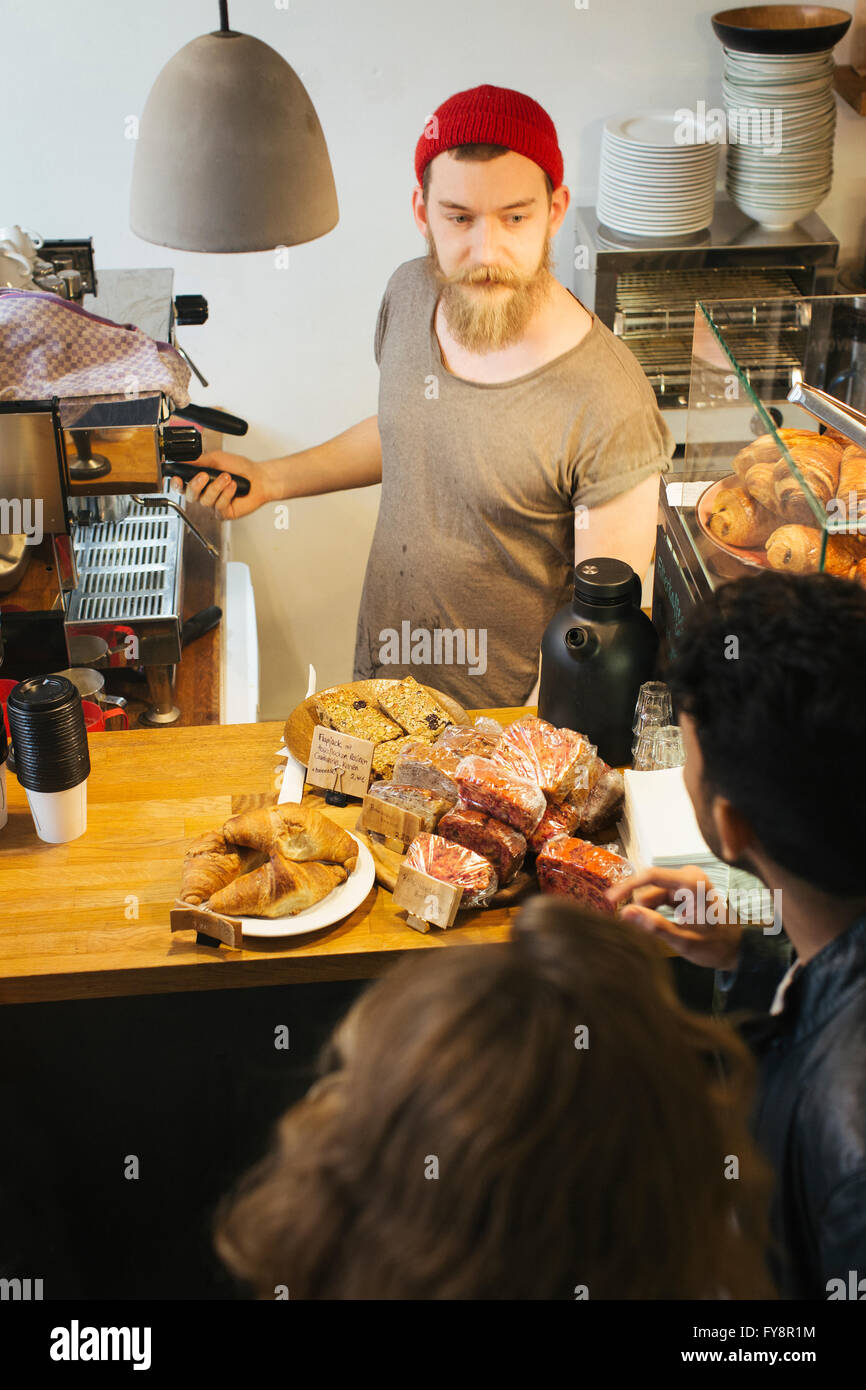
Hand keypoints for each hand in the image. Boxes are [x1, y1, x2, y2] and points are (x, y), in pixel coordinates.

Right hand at [169, 450, 273, 519]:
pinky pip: (219, 506)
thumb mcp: (217, 458)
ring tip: (228, 477)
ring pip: (205, 500)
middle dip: (196, 485)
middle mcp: (205, 494)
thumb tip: (185, 461)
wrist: (259, 477)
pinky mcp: (224, 513)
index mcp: (200, 481)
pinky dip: (226, 494)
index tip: (176, 478)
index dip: (175, 484)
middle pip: (190, 496)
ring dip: (216, 487)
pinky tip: (234, 487)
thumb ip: (199, 460)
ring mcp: (214, 505)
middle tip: (205, 475)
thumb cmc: (240, 468)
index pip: (181, 486)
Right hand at [606, 865, 742, 970]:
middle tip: (639, 932)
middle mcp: (690, 876)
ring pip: (652, 894)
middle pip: (650, 888)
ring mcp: (687, 881)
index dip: (627, 886)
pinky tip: (661, 928)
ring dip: (648, 913)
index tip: (608, 899)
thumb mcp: (684, 942)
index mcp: (693, 883)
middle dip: (640, 908)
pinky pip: (659, 897)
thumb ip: (655, 927)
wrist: (736, 948)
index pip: (651, 876)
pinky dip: (654, 912)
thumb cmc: (715, 946)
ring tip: (658, 934)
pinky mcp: (683, 888)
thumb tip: (625, 913)